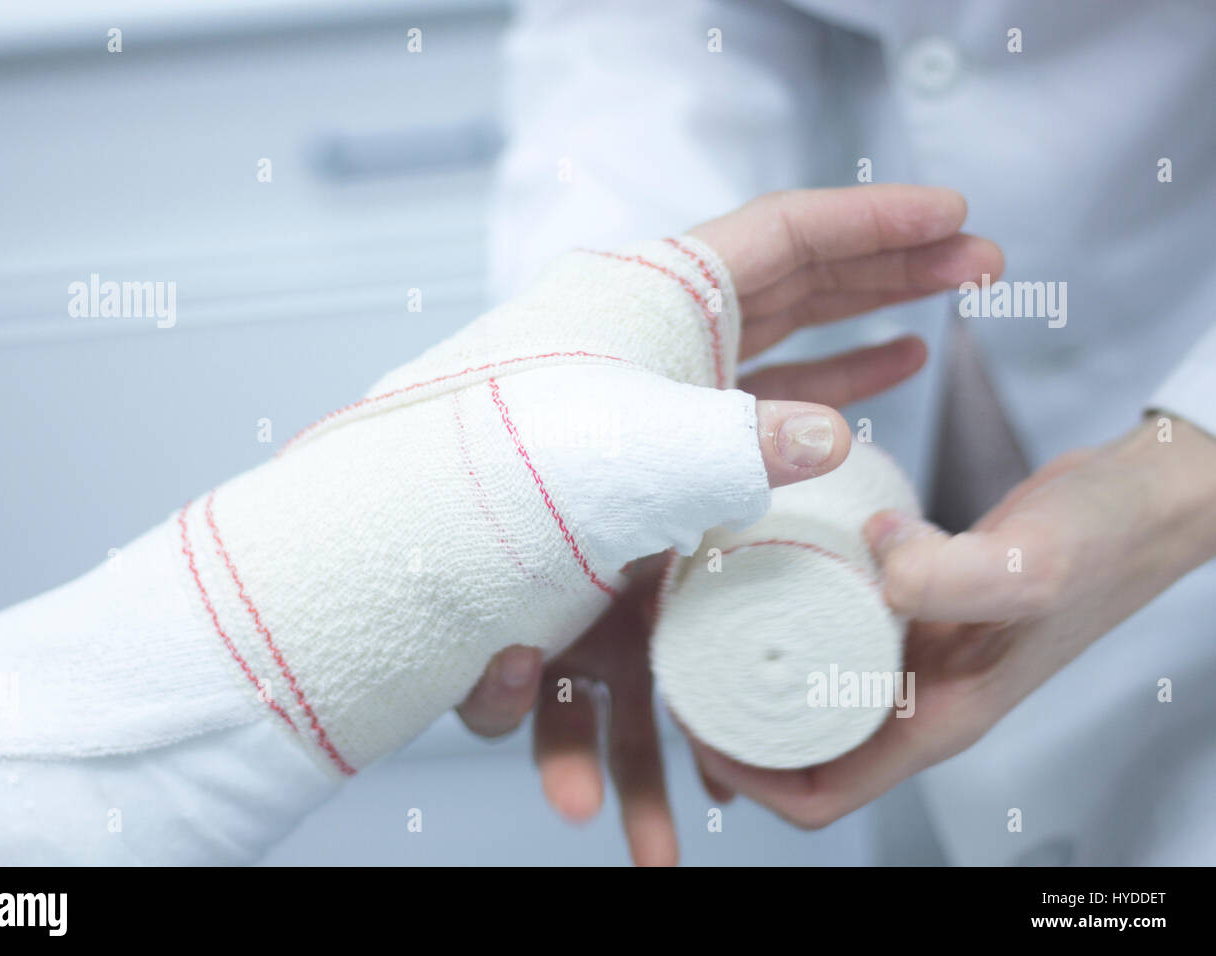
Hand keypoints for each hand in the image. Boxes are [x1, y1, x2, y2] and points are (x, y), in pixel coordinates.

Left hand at [457, 186, 1003, 863]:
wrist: (400, 561)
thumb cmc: (486, 493)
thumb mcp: (621, 459)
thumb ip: (731, 448)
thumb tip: (833, 433)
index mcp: (648, 307)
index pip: (782, 234)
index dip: (875, 219)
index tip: (959, 213)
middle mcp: (653, 342)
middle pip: (790, 281)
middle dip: (886, 270)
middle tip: (981, 260)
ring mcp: (653, 401)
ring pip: (773, 348)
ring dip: (856, 337)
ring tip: (936, 326)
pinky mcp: (648, 462)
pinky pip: (746, 423)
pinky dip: (807, 409)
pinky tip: (857, 411)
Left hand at [690, 416, 1215, 828]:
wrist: (1141, 500)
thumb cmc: (1102, 542)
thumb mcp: (1033, 561)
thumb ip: (961, 572)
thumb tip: (877, 565)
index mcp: (937, 720)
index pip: (821, 794)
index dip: (747, 780)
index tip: (692, 726)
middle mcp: (918, 698)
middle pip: (799, 750)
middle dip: (730, 725)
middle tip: (677, 665)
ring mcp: (915, 656)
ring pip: (813, 693)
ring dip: (754, 674)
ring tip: (700, 621)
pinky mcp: (913, 610)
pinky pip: (835, 635)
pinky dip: (792, 622)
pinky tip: (760, 573)